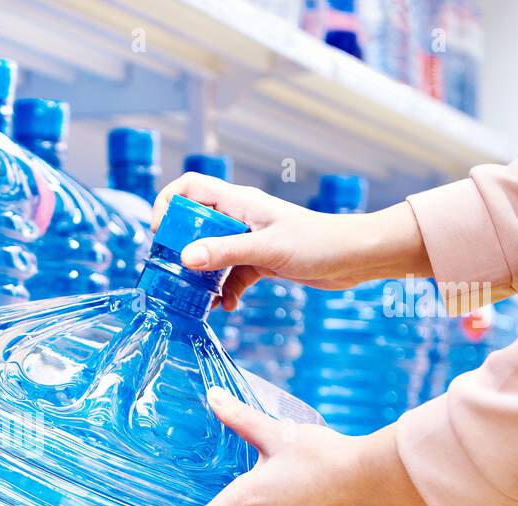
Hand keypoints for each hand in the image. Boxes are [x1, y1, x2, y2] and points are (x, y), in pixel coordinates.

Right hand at [150, 174, 432, 310]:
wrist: (356, 257)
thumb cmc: (319, 242)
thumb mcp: (266, 249)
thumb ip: (224, 253)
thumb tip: (185, 258)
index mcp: (239, 202)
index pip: (190, 188)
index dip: (168, 204)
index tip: (161, 234)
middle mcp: (240, 218)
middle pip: (194, 224)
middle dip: (180, 248)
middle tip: (173, 272)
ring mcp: (249, 240)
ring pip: (210, 253)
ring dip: (201, 276)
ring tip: (197, 296)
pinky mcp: (260, 261)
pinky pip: (230, 275)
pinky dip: (224, 290)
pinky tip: (227, 306)